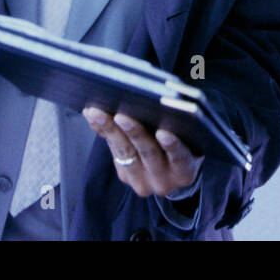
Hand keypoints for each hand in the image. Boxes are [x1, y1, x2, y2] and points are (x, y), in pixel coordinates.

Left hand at [83, 107, 202, 197]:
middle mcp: (164, 182)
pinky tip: (92, 116)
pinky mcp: (126, 177)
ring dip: (110, 130)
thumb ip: (176, 122)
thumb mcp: (186, 137)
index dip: (172, 146)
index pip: (180, 158)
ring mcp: (142, 182)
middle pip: (148, 153)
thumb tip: (159, 97)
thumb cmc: (185, 142)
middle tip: (122, 116)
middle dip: (134, 133)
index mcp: (184, 172)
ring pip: (125, 152)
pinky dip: (102, 131)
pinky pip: (113, 151)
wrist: (175, 168)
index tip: (163, 132)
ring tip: (98, 113)